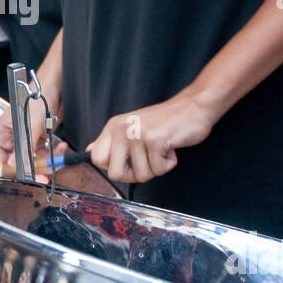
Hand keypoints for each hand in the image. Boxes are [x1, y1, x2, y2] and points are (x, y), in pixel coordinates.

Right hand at [0, 76, 62, 175]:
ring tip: (57, 158)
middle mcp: (11, 138)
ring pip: (33, 161)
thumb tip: (17, 166)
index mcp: (1, 134)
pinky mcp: (38, 138)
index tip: (26, 179)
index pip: (0, 161)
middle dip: (34, 169)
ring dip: (46, 161)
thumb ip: (24, 148)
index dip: (12, 173)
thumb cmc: (35, 97)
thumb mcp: (30, 125)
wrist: (54, 86)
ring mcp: (25, 139)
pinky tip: (60, 147)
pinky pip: (44, 153)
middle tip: (45, 175)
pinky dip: (52, 153)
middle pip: (18, 164)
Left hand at [88, 91, 214, 184]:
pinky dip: (169, 164)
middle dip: (135, 174)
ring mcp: (137, 134)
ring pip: (141, 175)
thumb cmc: (165, 122)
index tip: (129, 161)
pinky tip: (171, 147)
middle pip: (115, 173)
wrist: (193, 107)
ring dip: (156, 167)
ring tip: (162, 148)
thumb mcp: (132, 127)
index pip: (96, 158)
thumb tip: (89, 150)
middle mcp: (121, 129)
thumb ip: (111, 141)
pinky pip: (158, 170)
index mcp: (113, 126)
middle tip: (148, 159)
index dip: (114, 167)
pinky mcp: (154, 140)